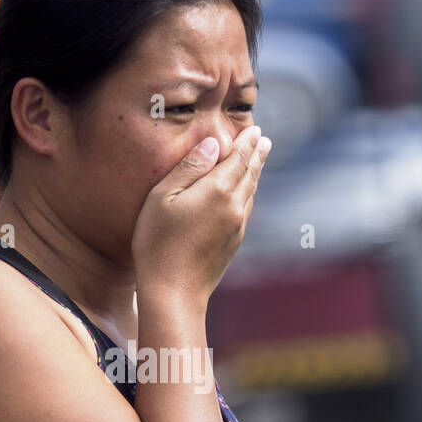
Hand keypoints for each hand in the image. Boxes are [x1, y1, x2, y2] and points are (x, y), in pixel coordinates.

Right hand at [131, 124, 271, 303]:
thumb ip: (189, 168)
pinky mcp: (233, 243)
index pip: (238, 157)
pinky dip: (249, 194)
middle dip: (256, 154)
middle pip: (249, 173)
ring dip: (255, 173)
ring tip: (258, 159)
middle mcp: (234, 206)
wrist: (174, 292)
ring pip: (251, 192)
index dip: (246, 141)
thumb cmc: (158, 243)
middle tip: (263, 140)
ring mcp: (237, 227)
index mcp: (217, 190)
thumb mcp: (162, 198)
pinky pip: (246, 210)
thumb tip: (214, 143)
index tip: (254, 129)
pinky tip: (246, 193)